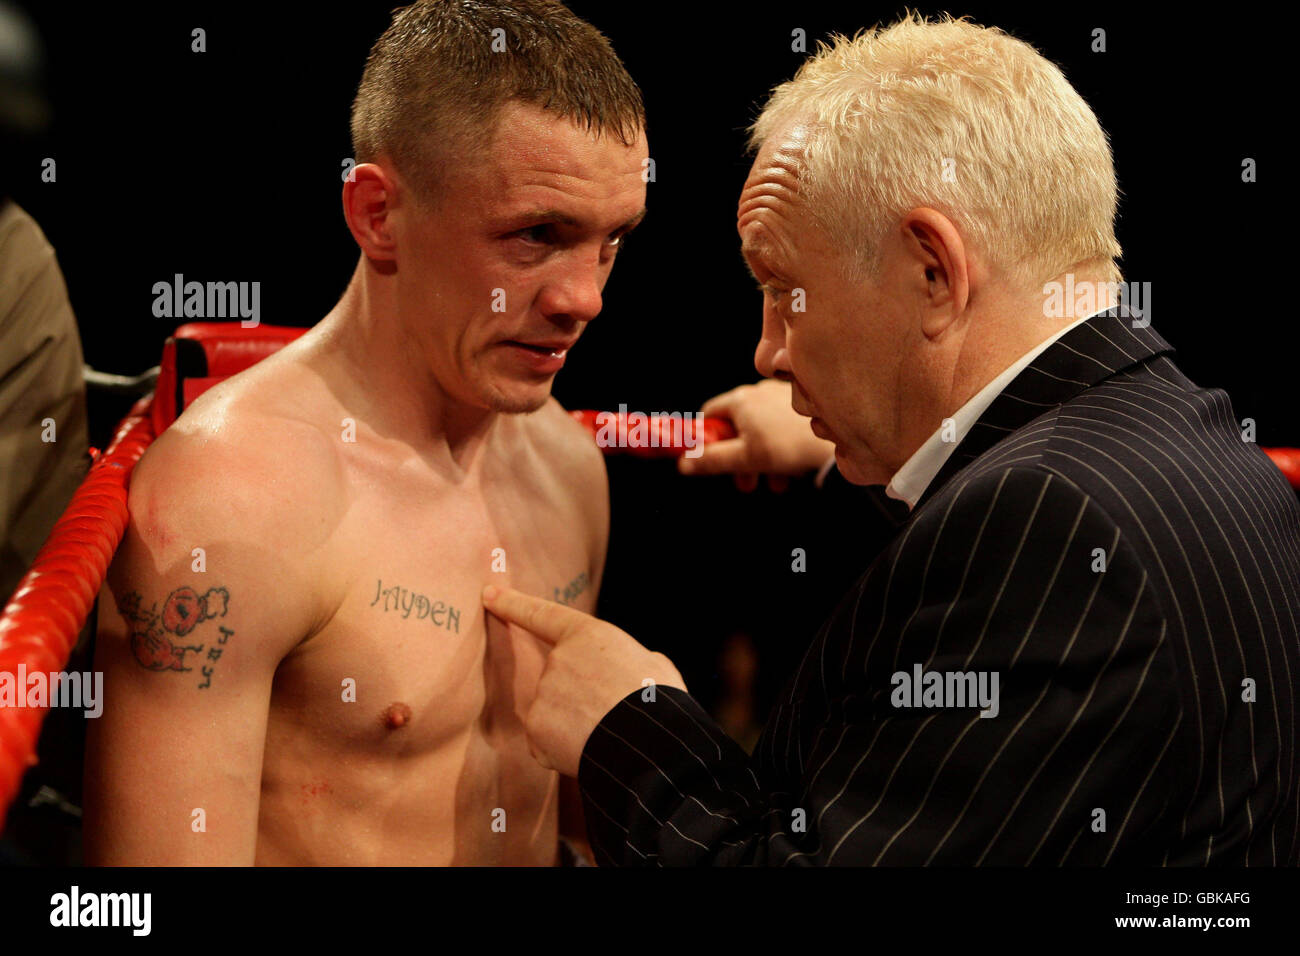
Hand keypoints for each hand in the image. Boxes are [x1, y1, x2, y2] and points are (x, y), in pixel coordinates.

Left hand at [481, 585, 685, 776]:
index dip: (513, 604)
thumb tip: (626, 672)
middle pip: (559, 679)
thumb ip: (627, 660)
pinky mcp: (536, 729)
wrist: (648, 744)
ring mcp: (543, 695)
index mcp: (587, 636)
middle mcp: (558, 661)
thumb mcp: (654, 665)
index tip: (488, 594)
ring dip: (574, 724)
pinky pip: (547, 741)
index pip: (542, 614)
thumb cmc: (659, 701)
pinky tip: (588, 751)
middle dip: (578, 697)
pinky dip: (563, 749)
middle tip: (612, 714)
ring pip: (553, 712)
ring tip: (606, 734)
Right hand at [678, 379, 833, 489]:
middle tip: (746, 481)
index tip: (710, 459)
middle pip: (736, 427)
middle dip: (738, 458)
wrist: (839, 439)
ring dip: (761, 459)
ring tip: (774, 480)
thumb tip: (684, 463)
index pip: (709, 415)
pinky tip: (790, 468)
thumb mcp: (746, 458)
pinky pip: (780, 428)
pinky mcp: (801, 407)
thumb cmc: (791, 444)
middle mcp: (758, 393)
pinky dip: (779, 449)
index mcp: (740, 401)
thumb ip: (712, 460)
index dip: (706, 439)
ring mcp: (781, 397)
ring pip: (759, 432)